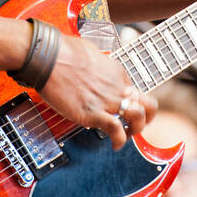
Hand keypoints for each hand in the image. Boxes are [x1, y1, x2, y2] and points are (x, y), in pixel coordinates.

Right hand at [39, 32, 155, 148]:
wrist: (49, 58)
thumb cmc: (63, 52)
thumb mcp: (90, 53)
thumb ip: (97, 65)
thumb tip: (92, 70)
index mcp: (116, 72)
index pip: (133, 91)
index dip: (128, 100)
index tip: (121, 106)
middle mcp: (117, 86)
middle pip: (147, 104)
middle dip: (147, 117)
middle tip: (138, 124)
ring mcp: (107, 101)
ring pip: (137, 118)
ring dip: (136, 130)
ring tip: (128, 135)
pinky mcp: (93, 114)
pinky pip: (116, 131)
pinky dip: (119, 141)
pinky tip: (115, 145)